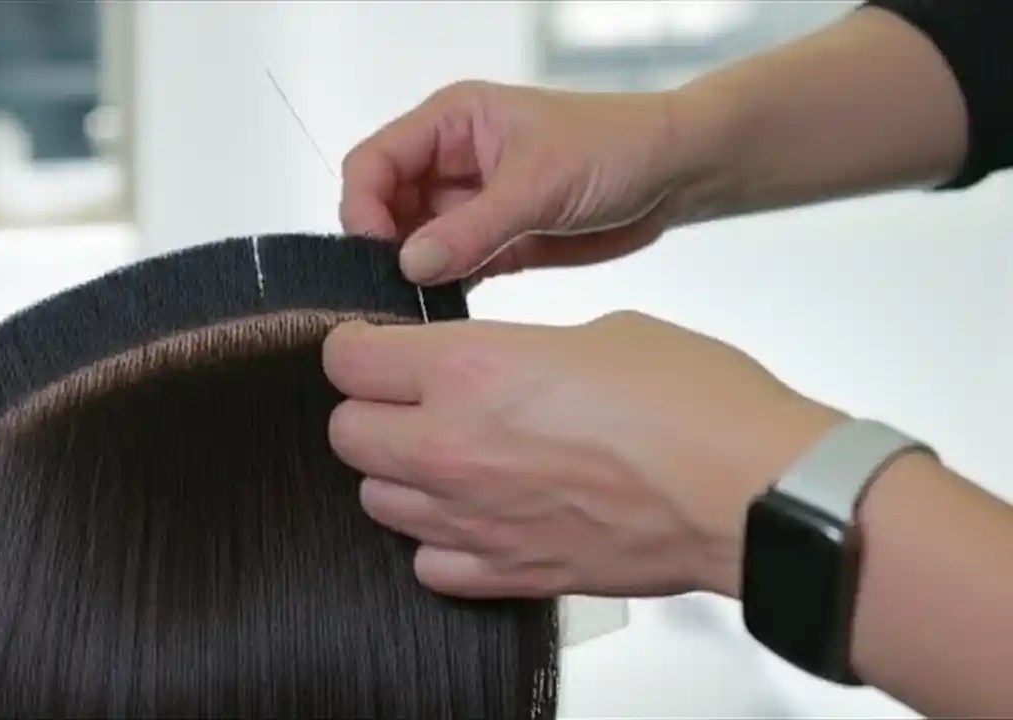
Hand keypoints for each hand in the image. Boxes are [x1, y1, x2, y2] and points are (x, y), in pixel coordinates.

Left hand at [324, 311, 843, 598]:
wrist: (751, 491)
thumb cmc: (695, 404)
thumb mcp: (597, 332)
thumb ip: (517, 351)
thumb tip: (494, 367)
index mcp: (471, 367)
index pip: (347, 359)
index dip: (356, 346)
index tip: (374, 346)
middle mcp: (453, 445)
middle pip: (347, 433)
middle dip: (370, 409)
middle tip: (409, 399)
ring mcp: (473, 518)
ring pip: (376, 500)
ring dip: (400, 474)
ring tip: (446, 457)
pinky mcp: (506, 572)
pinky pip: (427, 563)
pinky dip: (439, 540)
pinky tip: (475, 515)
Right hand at [339, 81, 704, 284]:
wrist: (673, 175)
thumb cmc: (614, 147)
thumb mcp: (539, 183)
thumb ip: (472, 228)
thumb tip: (409, 264)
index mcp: (450, 122)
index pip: (374, 161)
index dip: (363, 205)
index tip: (376, 250)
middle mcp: (450, 162)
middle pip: (384, 206)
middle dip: (383, 246)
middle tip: (393, 288)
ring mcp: (468, 205)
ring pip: (411, 244)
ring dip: (411, 275)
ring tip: (416, 306)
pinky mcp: (491, 244)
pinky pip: (447, 270)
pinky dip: (440, 291)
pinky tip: (444, 311)